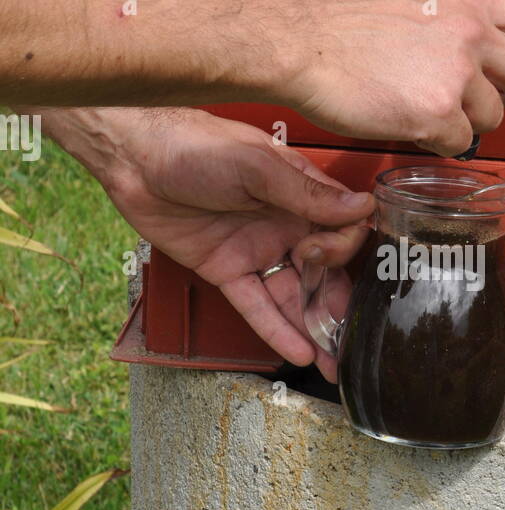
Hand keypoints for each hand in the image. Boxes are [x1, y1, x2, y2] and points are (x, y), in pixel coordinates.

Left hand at [43, 107, 373, 379]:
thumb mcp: (259, 166)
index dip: (342, 249)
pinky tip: (298, 353)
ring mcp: (256, 251)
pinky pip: (255, 306)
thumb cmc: (198, 146)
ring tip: (334, 363)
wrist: (136, 159)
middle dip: (338, 309)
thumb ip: (310, 193)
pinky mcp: (226, 271)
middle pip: (322, 274)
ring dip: (313, 330)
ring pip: (292, 298)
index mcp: (300, 195)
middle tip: (354, 341)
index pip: (340, 232)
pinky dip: (275, 330)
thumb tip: (364, 206)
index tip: (329, 254)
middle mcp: (284, 226)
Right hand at [267, 0, 504, 155]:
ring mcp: (456, 76)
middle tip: (484, 104)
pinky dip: (437, 144)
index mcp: (466, 1)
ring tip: (428, 113)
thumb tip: (484, 45)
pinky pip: (459, 144)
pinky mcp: (436, 114)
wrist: (303, 44)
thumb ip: (455, 18)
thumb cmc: (342, 25)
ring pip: (492, 118)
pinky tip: (411, 127)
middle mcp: (470, 34)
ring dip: (465, 124)